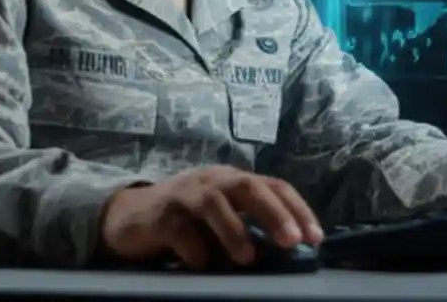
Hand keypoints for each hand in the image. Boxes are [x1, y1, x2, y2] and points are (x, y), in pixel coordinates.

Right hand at [98, 165, 323, 269]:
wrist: (131, 216)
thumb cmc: (186, 218)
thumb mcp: (222, 216)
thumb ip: (251, 224)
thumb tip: (292, 248)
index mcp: (234, 181)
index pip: (274, 186)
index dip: (298, 209)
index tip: (315, 238)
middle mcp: (213, 181)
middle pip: (249, 187)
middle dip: (274, 213)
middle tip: (292, 241)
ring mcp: (186, 195)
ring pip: (214, 203)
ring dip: (234, 230)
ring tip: (248, 257)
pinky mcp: (161, 215)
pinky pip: (181, 230)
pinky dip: (194, 250)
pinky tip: (202, 265)